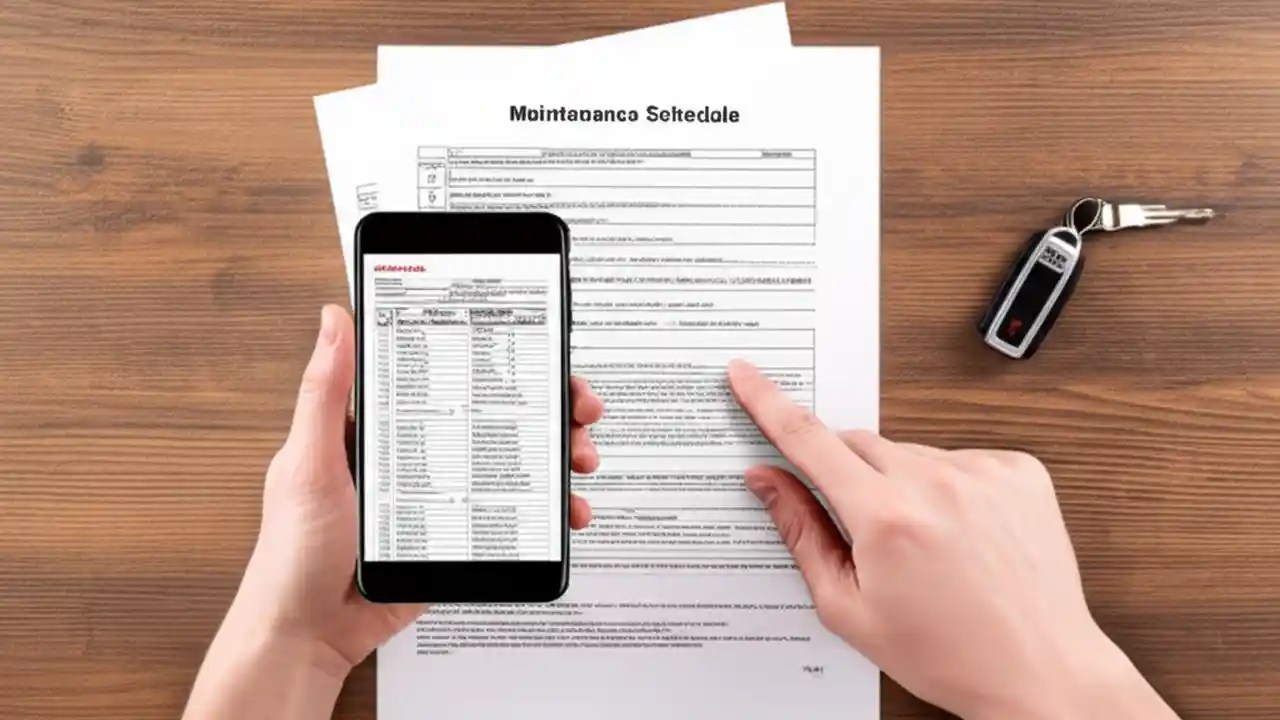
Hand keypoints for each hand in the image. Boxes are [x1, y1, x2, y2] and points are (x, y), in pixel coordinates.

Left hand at [189, 305, 602, 716]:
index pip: (450, 375)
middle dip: (547, 408)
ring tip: (580, 460)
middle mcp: (416, 454)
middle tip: (579, 411)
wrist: (308, 635)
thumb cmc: (293, 552)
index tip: (538, 356)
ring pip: (513, 462)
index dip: (498, 362)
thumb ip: (324, 394)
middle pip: (494, 415)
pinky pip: (511, 515)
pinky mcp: (457, 537)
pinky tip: (566, 511)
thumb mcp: (308, 464)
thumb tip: (334, 320)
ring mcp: (441, 496)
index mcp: (379, 427)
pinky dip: (547, 511)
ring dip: (556, 455)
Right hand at [726, 360, 1177, 719]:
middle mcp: (935, 483)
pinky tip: (962, 534)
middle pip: (857, 445)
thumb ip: (801, 533)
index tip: (746, 374)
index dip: (768, 403)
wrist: (1039, 670)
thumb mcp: (849, 607)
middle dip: (846, 477)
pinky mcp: (1018, 470)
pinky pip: (959, 459)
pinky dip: (949, 486)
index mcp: (885, 517)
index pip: (808, 440)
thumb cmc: (947, 652)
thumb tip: (767, 481)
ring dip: (901, 484)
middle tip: (865, 533)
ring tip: (927, 546)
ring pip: (909, 453)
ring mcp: (983, 472)